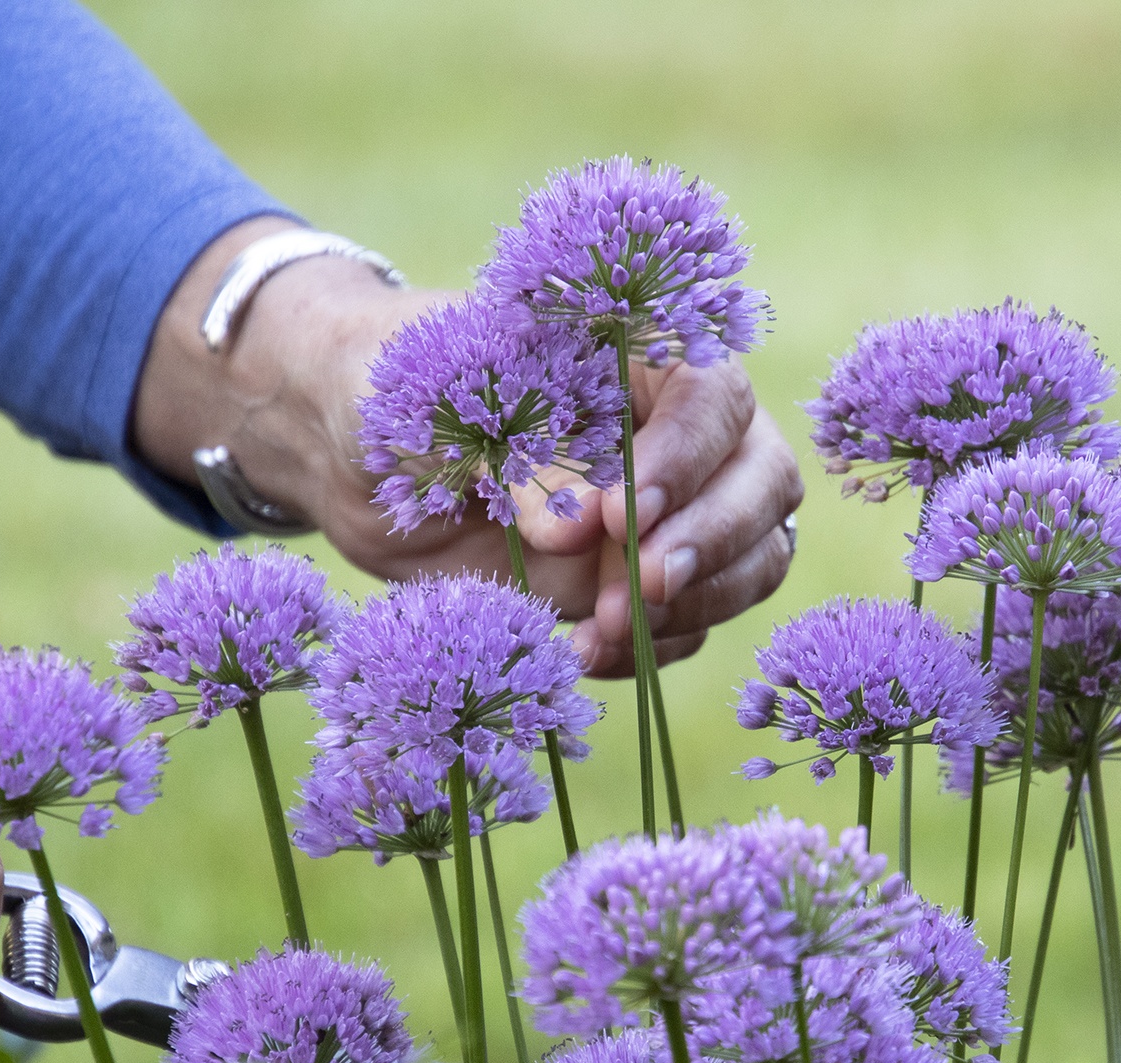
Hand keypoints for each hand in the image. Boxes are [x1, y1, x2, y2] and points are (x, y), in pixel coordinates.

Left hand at [131, 218, 802, 675]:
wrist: (356, 444)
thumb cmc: (396, 386)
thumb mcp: (431, 401)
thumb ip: (507, 455)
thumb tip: (576, 535)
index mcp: (640, 354)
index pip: (716, 397)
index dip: (689, 460)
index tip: (622, 515)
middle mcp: (677, 432)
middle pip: (764, 481)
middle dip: (711, 543)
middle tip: (636, 587)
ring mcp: (670, 512)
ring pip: (750, 561)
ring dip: (687, 608)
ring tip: (595, 633)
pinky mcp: (640, 580)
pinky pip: (689, 624)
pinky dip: (650, 650)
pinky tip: (578, 652)